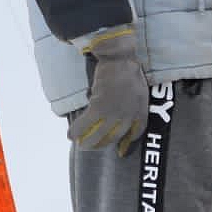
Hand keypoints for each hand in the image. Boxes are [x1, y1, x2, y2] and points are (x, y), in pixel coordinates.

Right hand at [67, 29, 148, 155]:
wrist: (120, 60)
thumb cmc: (129, 70)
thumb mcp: (139, 89)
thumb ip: (133, 103)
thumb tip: (121, 109)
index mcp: (141, 110)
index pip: (137, 132)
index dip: (128, 143)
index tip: (121, 152)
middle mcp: (129, 115)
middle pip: (115, 136)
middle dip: (102, 144)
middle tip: (92, 147)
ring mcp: (115, 113)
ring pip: (99, 133)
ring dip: (87, 142)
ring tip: (79, 145)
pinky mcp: (100, 107)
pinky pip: (86, 123)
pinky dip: (77, 130)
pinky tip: (70, 135)